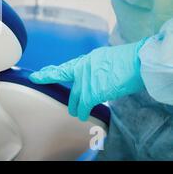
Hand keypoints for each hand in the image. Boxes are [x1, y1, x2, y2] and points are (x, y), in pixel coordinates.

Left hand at [29, 40, 147, 120]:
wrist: (136, 62)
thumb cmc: (128, 61)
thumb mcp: (106, 58)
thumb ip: (95, 66)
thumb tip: (94, 74)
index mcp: (86, 60)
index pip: (64, 67)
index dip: (49, 72)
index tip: (37, 75)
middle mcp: (82, 68)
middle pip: (63, 79)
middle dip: (56, 84)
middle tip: (47, 86)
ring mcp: (85, 80)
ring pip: (75, 97)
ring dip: (75, 106)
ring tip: (75, 112)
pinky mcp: (92, 92)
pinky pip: (83, 106)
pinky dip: (83, 111)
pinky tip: (82, 115)